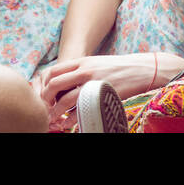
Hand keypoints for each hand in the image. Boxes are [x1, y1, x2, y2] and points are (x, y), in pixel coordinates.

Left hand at [35, 53, 167, 127]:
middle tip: (45, 109)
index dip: (43, 84)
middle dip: (45, 99)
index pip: (53, 71)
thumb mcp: (96, 63)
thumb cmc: (117, 68)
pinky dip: (72, 118)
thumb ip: (80, 70)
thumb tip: (63, 84)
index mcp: (82, 61)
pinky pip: (82, 109)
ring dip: (56, 111)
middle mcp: (85, 70)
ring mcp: (93, 82)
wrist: (141, 69)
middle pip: (55, 84)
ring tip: (53, 119)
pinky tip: (69, 123)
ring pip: (65, 98)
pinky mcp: (102, 94)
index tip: (43, 96)